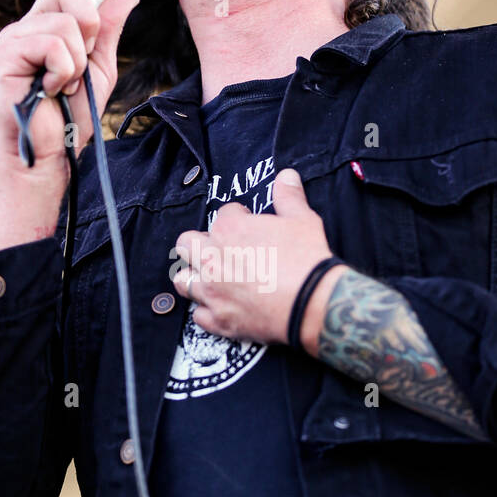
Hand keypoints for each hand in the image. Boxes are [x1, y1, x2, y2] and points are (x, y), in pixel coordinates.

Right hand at [0, 0, 139, 169]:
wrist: (51, 152)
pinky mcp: (7, 54)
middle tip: (86, 59)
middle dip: (91, 24)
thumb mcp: (101, 68)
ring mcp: (15, 37)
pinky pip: (54, 44)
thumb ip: (110, 31)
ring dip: (78, 61)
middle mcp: (30, 24)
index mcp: (51, 22)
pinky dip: (64, 71)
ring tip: (65, 84)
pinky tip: (51, 90)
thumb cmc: (72, 115)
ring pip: (65, 22)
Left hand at [171, 169, 339, 346]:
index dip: (238, 219)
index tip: (249, 227)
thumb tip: (286, 176)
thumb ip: (289, 197)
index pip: (222, 215)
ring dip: (195, 277)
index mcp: (229, 230)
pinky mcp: (219, 319)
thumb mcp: (302, 220)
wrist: (313, 303)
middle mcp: (212, 259)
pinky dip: (208, 311)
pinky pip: (198, 316)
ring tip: (212, 278)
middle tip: (221, 250)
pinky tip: (222, 306)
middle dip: (200, 244)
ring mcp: (213, 291)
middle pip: (186, 244)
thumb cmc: (307, 259)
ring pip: (183, 280)